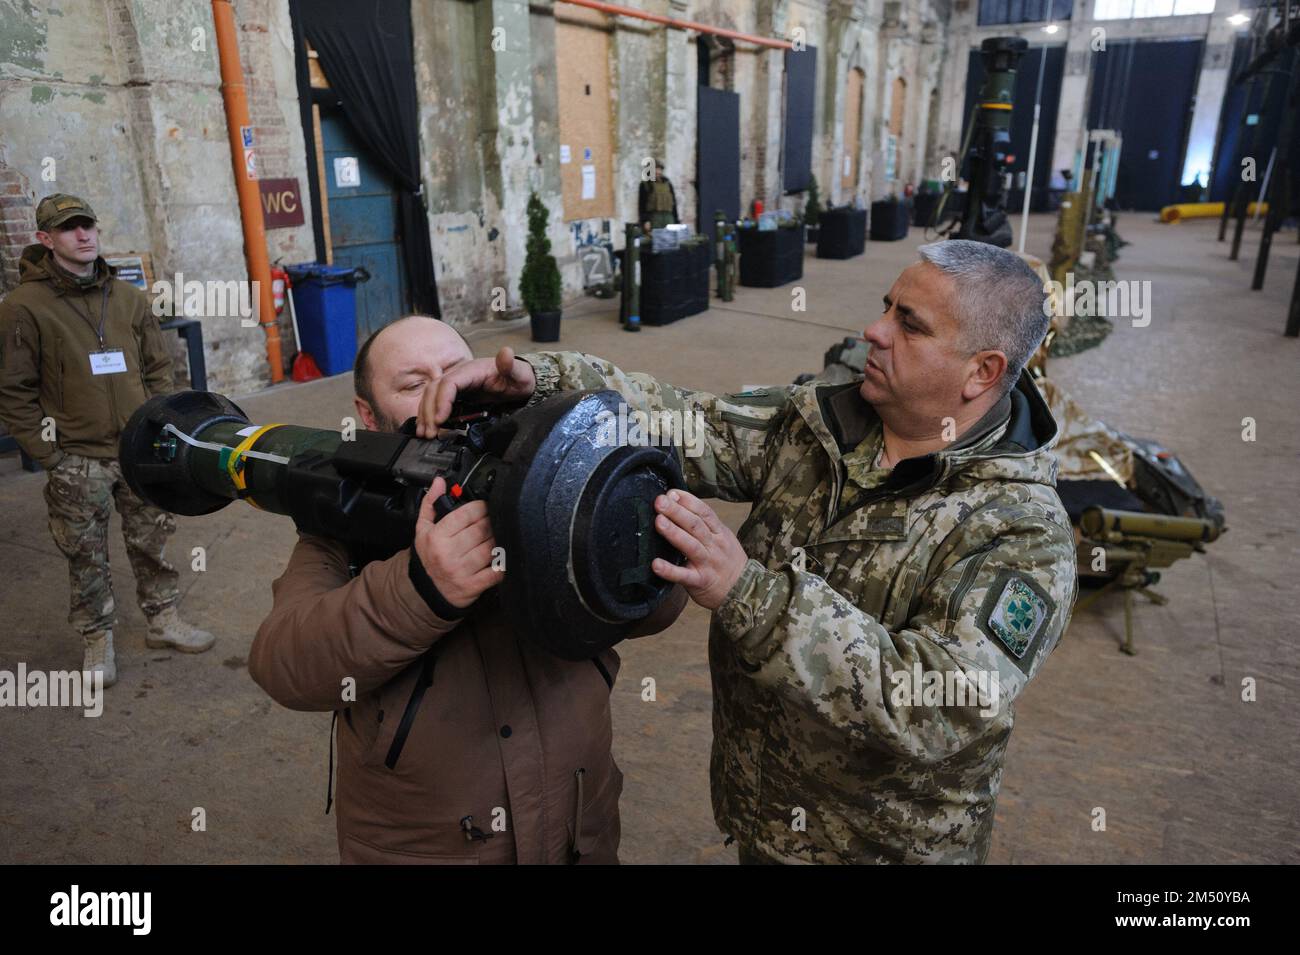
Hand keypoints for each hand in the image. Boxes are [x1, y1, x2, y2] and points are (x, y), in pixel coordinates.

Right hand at [412, 477, 501, 608]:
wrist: (430, 589)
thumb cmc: (430, 555)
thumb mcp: (424, 529)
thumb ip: (431, 503)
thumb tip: (440, 482)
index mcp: (437, 537)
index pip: (467, 514)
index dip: (480, 508)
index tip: (483, 508)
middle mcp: (448, 554)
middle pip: (483, 529)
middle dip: (490, 523)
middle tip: (490, 523)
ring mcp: (461, 571)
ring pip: (492, 548)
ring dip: (496, 542)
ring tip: (492, 539)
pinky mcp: (473, 586)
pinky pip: (497, 571)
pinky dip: (501, 564)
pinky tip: (497, 558)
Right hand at [415, 346, 535, 437]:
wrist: (519, 382)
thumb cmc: (518, 378)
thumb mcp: (519, 374)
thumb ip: (511, 366)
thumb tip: (506, 352)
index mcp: (471, 370)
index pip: (449, 383)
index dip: (442, 400)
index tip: (441, 419)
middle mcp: (459, 375)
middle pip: (434, 390)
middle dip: (429, 411)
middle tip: (431, 431)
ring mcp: (456, 385)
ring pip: (431, 396)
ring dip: (426, 415)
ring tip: (426, 433)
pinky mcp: (456, 395)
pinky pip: (436, 403)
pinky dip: (430, 415)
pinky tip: (428, 428)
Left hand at [650, 490, 748, 610]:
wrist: (743, 591)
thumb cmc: (726, 562)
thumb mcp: (722, 538)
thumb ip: (704, 524)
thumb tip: (678, 503)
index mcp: (719, 533)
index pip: (704, 512)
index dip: (688, 501)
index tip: (671, 493)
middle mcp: (714, 545)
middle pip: (695, 525)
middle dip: (677, 511)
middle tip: (660, 501)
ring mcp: (707, 563)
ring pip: (690, 545)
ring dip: (674, 533)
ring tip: (659, 522)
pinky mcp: (700, 581)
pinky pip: (684, 576)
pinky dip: (669, 570)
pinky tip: (656, 564)